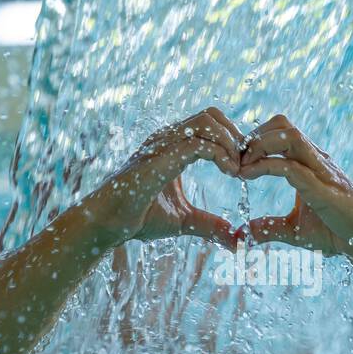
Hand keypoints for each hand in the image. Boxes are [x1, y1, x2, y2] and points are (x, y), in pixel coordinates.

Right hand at [86, 108, 243, 249]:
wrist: (109, 223)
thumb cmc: (139, 218)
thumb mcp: (184, 222)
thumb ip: (210, 225)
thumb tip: (234, 240)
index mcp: (173, 145)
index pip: (210, 122)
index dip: (232, 140)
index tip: (242, 168)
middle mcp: (168, 138)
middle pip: (212, 113)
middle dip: (235, 136)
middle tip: (244, 166)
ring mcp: (163, 144)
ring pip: (208, 120)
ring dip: (230, 142)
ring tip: (236, 170)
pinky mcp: (161, 157)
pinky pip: (199, 143)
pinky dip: (221, 154)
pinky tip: (229, 173)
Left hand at [238, 114, 352, 302]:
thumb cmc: (337, 233)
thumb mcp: (294, 230)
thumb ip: (269, 227)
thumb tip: (245, 233)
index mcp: (309, 163)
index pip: (279, 131)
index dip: (254, 139)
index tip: (235, 161)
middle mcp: (315, 159)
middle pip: (282, 123)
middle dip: (253, 136)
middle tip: (234, 160)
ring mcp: (321, 171)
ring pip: (288, 135)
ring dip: (258, 145)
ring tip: (241, 166)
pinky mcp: (323, 188)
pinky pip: (290, 166)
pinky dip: (264, 167)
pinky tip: (248, 177)